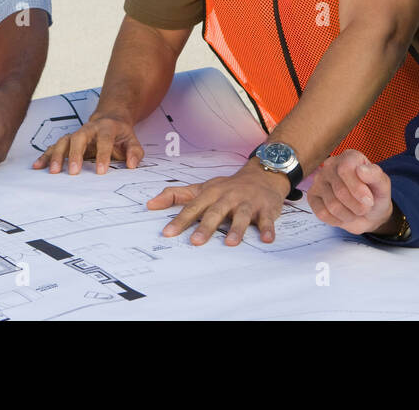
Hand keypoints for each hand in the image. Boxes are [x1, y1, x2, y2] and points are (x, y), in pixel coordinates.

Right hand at [31, 115, 143, 173]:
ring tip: (52, 171)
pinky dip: (45, 156)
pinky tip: (38, 166)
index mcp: (106, 127)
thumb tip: (132, 164)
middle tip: (73, 172)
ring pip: (64, 141)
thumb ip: (135, 152)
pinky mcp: (68, 140)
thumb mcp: (132, 140)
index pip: (104, 140)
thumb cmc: (121, 134)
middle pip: (79, 138)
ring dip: (56, 155)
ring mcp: (76, 134)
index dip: (103, 155)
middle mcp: (88, 128)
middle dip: (75, 155)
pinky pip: (54, 146)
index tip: (101, 171)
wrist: (110, 119)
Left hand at [147, 163, 287, 245]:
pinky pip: (267, 220)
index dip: (180, 220)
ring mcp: (248, 202)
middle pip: (216, 212)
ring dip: (237, 228)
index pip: (193, 208)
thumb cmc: (228, 187)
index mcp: (212, 193)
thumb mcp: (202, 188)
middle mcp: (229, 197)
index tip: (168, 233)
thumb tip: (150, 204)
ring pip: (242, 216)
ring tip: (230, 242)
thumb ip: (177, 196)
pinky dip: (268, 229)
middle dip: (206, 227)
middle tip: (196, 242)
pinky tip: (267, 239)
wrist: (262, 175)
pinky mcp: (266, 209)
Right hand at [308, 150, 394, 234]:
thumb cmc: (375, 195)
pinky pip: (321, 213)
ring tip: (354, 211)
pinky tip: (343, 215)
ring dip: (349, 214)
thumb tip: (361, 170)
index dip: (357, 189)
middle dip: (357, 206)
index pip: (345, 169)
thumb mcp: (383, 185)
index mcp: (349, 157)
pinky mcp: (312, 196)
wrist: (369, 214)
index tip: (369, 200)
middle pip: (339, 190)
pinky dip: (337, 220)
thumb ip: (376, 175)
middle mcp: (331, 165)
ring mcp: (319, 180)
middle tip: (364, 208)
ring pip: (332, 205)